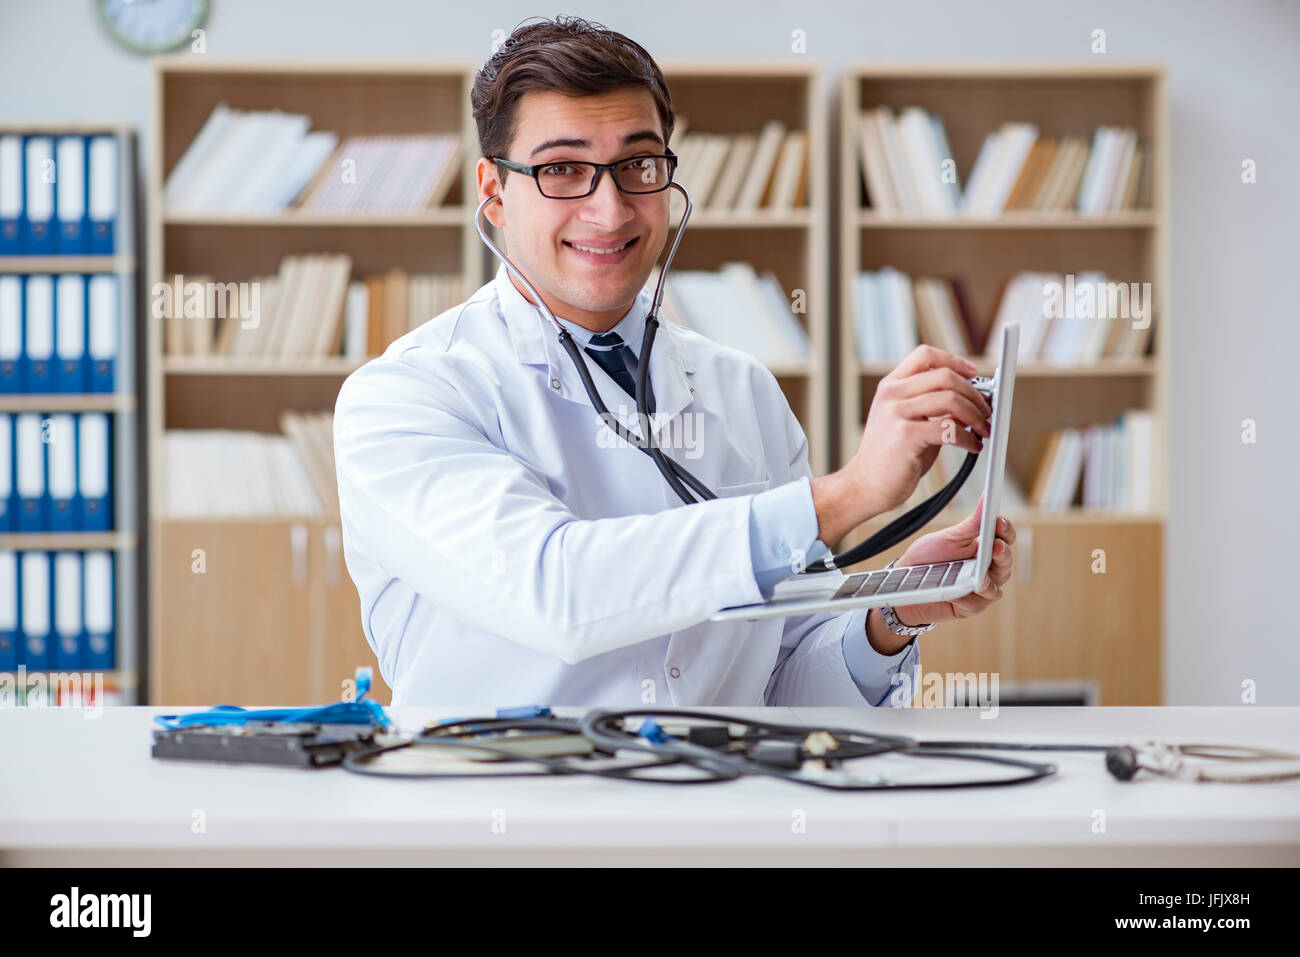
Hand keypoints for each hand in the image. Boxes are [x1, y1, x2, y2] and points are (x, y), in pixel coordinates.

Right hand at [811, 346, 991, 544]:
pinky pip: (949, 429)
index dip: (954, 361)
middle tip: (986, 410)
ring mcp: (896, 413)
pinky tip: (972, 446)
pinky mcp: (905, 435)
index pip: (925, 356)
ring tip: (984, 430)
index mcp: (891, 386)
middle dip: (974, 394)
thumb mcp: (907, 420)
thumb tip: (970, 398)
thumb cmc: (890, 456)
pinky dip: (969, 438)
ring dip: (976, 416)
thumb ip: (932, 405)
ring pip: (951, 400)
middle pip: (945, 377)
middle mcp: (892, 394)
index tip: (973, 373)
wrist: (865, 484)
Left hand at [889, 492, 1014, 626]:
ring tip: (978, 575)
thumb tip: (986, 497)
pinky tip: (957, 593)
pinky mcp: (971, 607)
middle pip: (1006, 563)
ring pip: (996, 587)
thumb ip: (971, 523)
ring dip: (987, 580)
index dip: (1006, 530)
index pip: (1005, 539)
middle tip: (995, 546)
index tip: (999, 521)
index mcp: (985, 549)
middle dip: (1002, 554)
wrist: (905, 582)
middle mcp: (988, 570)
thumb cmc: (929, 558)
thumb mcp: (950, 538)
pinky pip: (977, 603)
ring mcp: (982, 590)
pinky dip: (967, 597)